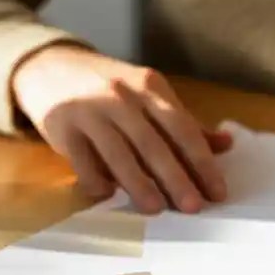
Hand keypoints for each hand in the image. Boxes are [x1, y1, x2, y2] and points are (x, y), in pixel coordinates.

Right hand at [10, 43, 231, 213]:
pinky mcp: (61, 127)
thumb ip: (184, 122)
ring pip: (118, 152)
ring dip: (139, 183)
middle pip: (153, 143)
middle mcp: (120, 96)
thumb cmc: (108, 86)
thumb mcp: (147, 93)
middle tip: (193, 207)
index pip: (182, 128)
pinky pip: (82, 160)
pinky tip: (109, 196)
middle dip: (176, 178)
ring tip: (156, 209)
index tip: (217, 191)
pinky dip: (96, 180)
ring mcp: (89, 111)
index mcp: (149, 86)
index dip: (202, 161)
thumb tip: (226, 145)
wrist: (49, 66)